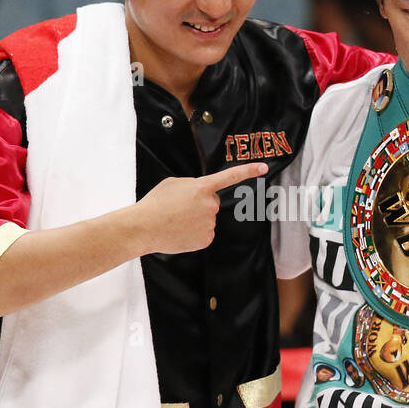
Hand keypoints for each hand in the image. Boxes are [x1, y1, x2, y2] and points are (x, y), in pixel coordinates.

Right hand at [135, 162, 267, 254]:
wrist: (144, 227)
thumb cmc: (155, 203)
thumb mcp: (173, 183)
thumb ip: (191, 184)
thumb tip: (199, 193)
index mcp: (202, 187)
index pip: (230, 177)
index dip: (248, 171)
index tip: (264, 168)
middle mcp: (210, 205)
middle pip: (212, 202)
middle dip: (200, 204)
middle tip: (179, 208)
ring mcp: (209, 224)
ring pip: (208, 219)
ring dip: (195, 219)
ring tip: (176, 220)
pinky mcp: (206, 239)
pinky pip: (204, 233)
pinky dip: (195, 233)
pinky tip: (180, 231)